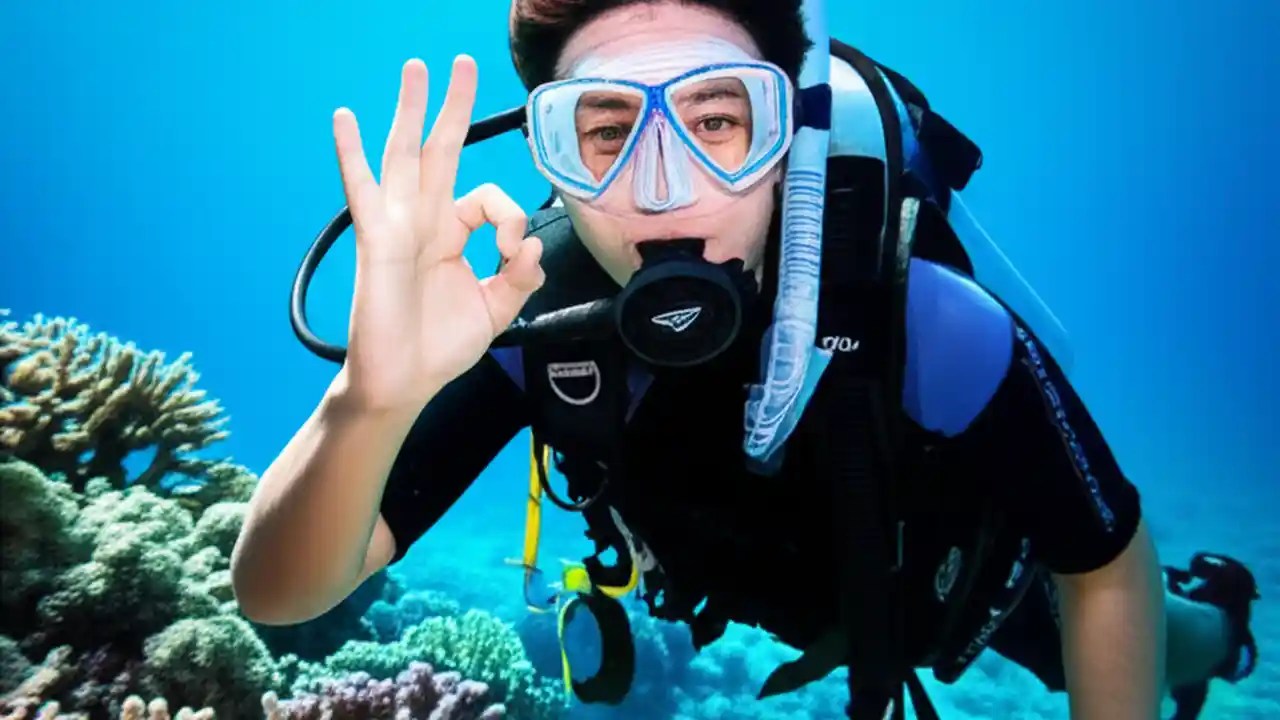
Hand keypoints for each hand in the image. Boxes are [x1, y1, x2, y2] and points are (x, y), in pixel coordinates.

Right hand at [331, 55, 544, 412]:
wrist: (403, 383)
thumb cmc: (439, 347)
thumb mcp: (495, 310)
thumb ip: (519, 278)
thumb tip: (532, 246)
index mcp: (451, 234)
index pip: (488, 199)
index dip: (512, 217)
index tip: (515, 253)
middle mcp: (424, 222)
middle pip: (440, 151)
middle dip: (451, 108)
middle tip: (461, 64)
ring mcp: (398, 227)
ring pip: (404, 156)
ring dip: (409, 110)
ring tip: (416, 69)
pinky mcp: (378, 241)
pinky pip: (363, 191)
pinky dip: (352, 154)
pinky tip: (345, 120)